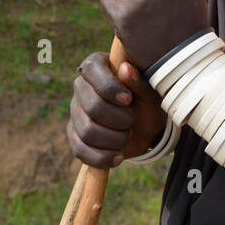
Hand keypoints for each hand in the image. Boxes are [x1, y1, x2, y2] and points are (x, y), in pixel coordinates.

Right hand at [66, 51, 164, 167]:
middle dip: (120, 119)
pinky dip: (102, 157)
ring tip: (127, 136)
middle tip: (133, 120)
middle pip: (92, 107)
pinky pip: (80, 150)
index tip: (129, 100)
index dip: (110, 88)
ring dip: (115, 140)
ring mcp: (75, 112)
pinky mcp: (74, 135)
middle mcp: (80, 86)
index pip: (92, 71)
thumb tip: (125, 68)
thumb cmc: (146, 102)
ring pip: (88, 132)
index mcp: (96, 66)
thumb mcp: (149, 91)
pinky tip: (118, 156)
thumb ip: (138, 81)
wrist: (146, 128)